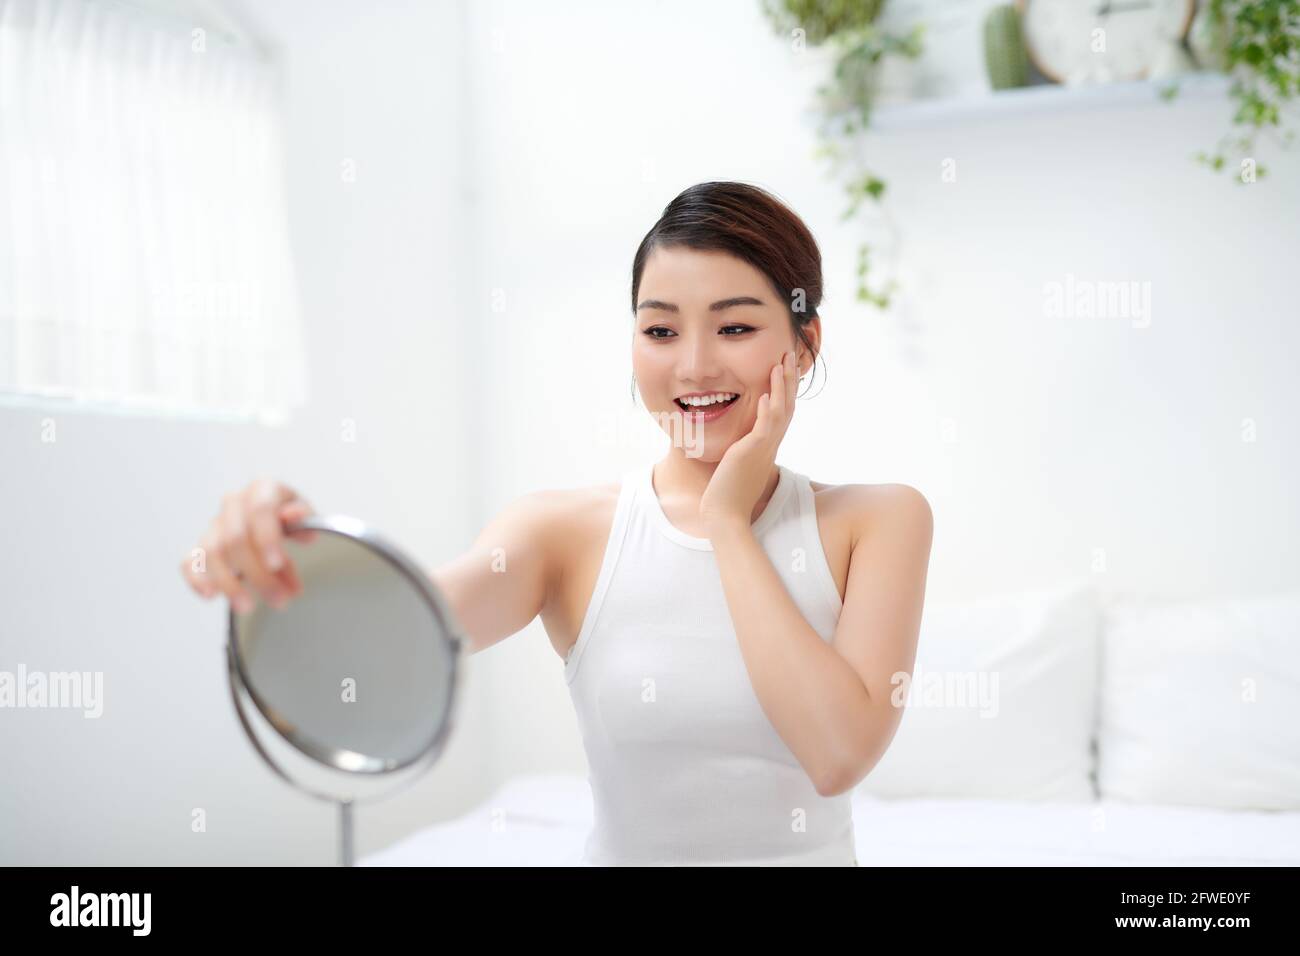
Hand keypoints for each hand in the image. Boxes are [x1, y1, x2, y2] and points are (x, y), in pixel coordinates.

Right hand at [178, 479, 317, 612]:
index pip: (260, 509)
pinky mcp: (202, 546)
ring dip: (229, 584)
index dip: (266, 537)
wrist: (282, 525)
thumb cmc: (295, 521)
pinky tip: (210, 595)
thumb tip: (294, 515)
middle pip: (236, 538)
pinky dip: (196, 578)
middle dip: (257, 573)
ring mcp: (216, 524)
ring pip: (213, 553)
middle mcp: (235, 503)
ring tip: (248, 608)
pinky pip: (190, 562)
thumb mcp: (307, 518)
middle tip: (280, 600)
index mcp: (262, 489)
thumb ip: (303, 518)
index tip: (276, 563)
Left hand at [699, 349, 797, 530]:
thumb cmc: (728, 493)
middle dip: (788, 379)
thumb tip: (738, 440)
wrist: (726, 514)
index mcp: (767, 444)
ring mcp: (763, 448)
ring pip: (779, 411)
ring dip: (780, 386)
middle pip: (787, 405)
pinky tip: (765, 394)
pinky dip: (766, 410)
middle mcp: (770, 444)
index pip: (782, 410)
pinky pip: (764, 428)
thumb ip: (742, 448)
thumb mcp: (738, 463)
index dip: (785, 387)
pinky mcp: (751, 453)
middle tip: (790, 354)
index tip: (783, 366)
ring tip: (780, 364)